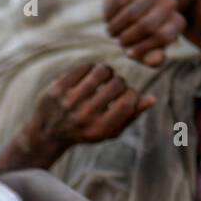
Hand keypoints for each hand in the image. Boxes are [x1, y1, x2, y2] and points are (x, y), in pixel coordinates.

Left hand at [28, 63, 154, 150]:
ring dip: (107, 71)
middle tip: (113, 86)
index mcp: (99, 129)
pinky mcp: (57, 88)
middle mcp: (84, 116)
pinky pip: (84, 67)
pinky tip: (89, 75)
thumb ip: (131, 116)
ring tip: (104, 77)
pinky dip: (91, 68)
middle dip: (119, 82)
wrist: (47, 133)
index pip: (128, 101)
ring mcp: (69, 101)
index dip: (133, 94)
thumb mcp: (109, 131)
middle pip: (116, 84)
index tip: (127, 95)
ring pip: (101, 71)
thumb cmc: (86, 130)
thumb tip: (152, 98)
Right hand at [103, 0, 186, 66]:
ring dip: (116, 27)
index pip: (162, 37)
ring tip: (112, 32)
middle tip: (120, 42)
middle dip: (127, 38)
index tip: (129, 53)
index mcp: (177, 23)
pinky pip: (118, 3)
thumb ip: (152, 57)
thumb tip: (158, 60)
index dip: (142, 49)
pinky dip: (110, 15)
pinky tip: (109, 20)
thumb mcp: (149, 46)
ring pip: (130, 14)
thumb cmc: (145, 31)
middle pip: (145, 26)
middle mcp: (170, 4)